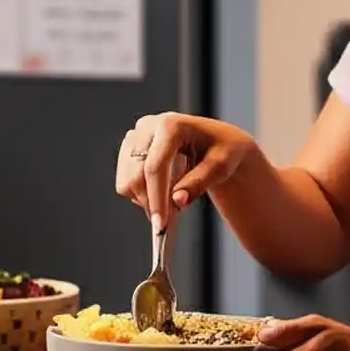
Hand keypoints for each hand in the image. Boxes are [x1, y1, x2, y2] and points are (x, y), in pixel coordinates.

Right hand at [115, 113, 254, 229]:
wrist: (217, 143)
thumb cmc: (223, 151)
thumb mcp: (220, 168)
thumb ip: (197, 183)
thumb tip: (176, 201)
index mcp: (171, 125)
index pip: (155, 167)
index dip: (156, 198)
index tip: (160, 225)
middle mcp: (148, 127)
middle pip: (136, 175)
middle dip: (151, 203)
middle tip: (167, 223)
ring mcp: (135, 137)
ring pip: (127, 181)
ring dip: (146, 200)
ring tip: (171, 203)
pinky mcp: (129, 149)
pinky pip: (126, 182)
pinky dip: (142, 195)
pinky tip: (162, 192)